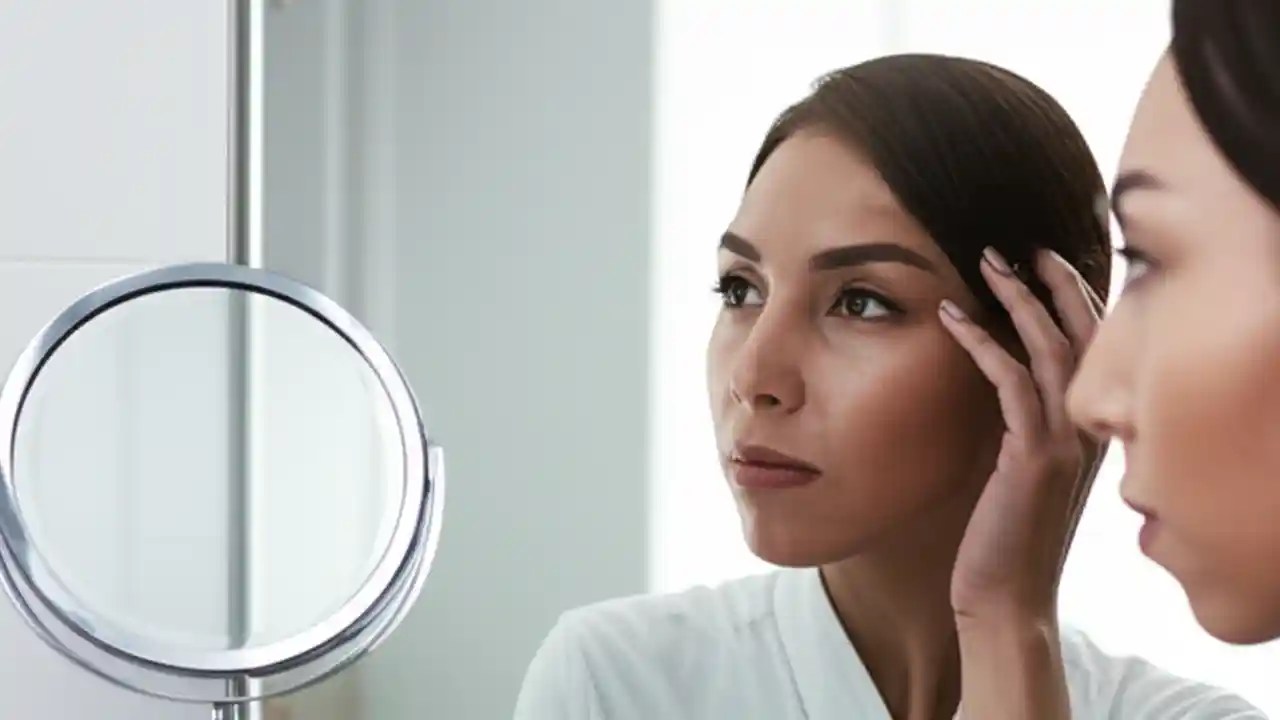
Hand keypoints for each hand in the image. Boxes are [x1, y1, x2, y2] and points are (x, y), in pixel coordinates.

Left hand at [940, 247, 1107, 622]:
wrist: (1004, 600)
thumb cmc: (1001, 539)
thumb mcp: (1013, 472)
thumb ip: (1015, 426)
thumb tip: (989, 380)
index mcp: (1086, 432)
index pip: (1093, 349)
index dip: (1072, 301)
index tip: (1041, 265)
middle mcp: (1086, 432)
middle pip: (1084, 336)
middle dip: (1054, 284)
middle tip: (1019, 248)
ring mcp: (1064, 444)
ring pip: (1051, 350)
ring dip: (1019, 300)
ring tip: (989, 263)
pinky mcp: (1032, 459)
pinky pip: (1009, 383)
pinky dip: (981, 343)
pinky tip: (951, 317)